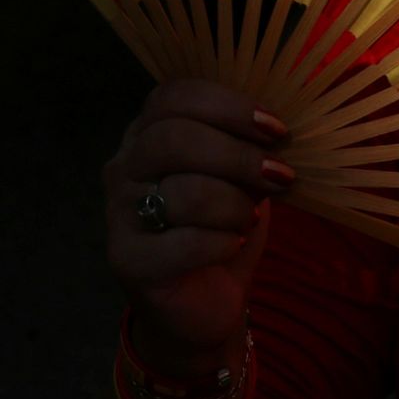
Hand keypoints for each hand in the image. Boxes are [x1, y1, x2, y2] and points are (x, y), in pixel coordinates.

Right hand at [104, 80, 293, 376]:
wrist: (203, 302)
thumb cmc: (222, 226)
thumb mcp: (240, 177)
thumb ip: (249, 145)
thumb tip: (279, 129)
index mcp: (148, 133)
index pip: (174, 97)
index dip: (228, 106)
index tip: (275, 129)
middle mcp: (123, 167)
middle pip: (173, 139)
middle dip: (236, 155)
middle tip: (278, 175)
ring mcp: (118, 215)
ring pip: (182, 192)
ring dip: (234, 204)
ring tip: (250, 218)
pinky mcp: (127, 261)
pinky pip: (182, 243)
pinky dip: (221, 242)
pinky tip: (233, 245)